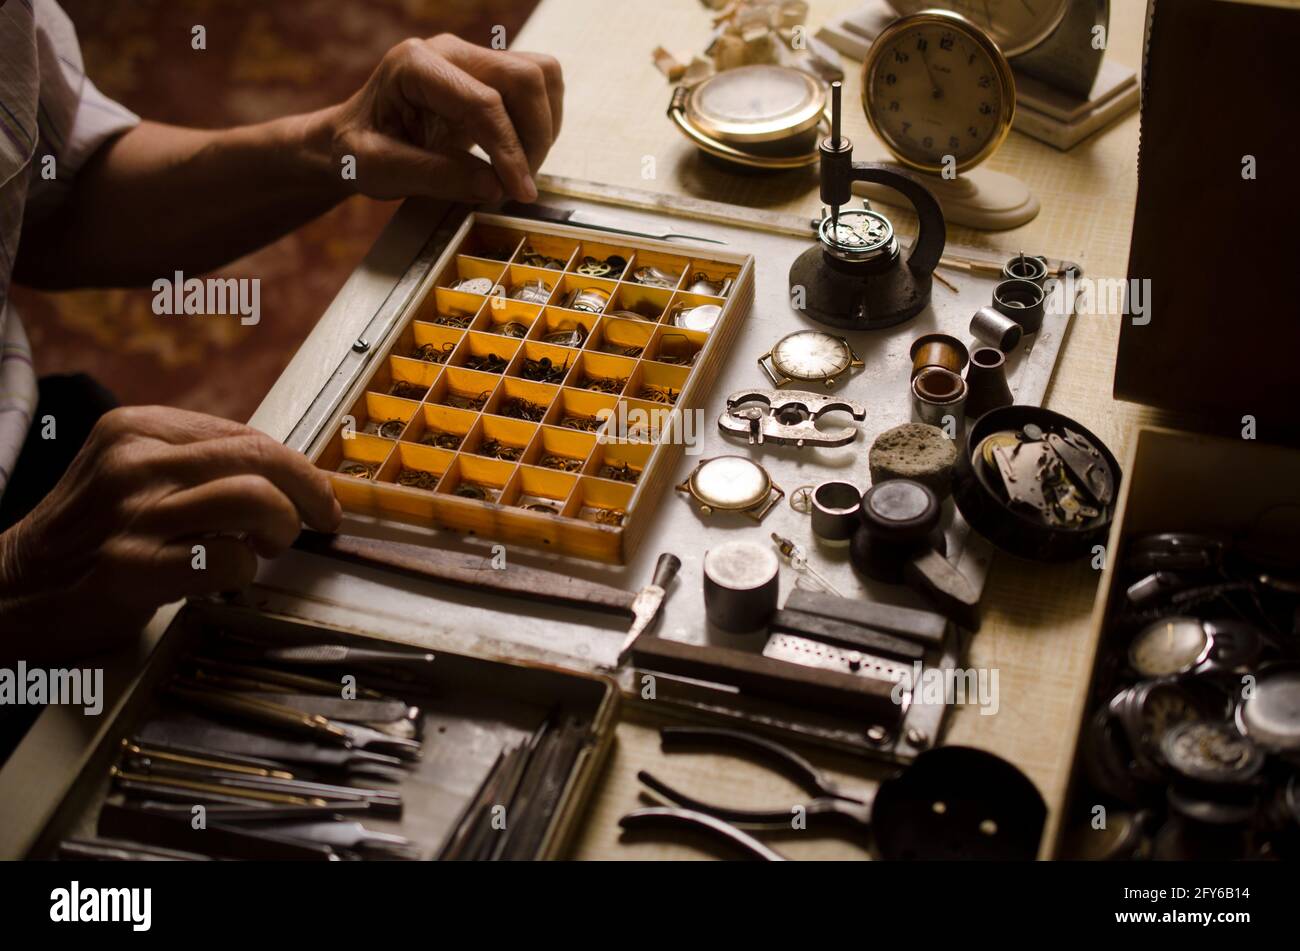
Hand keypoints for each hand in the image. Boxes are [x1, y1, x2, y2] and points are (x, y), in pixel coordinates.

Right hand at [0, 407, 340, 661]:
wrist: (7, 592)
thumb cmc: (84, 537)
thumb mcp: (127, 473)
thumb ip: (193, 463)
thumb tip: (281, 473)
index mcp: (136, 429)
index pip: (247, 434)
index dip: (296, 466)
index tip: (315, 489)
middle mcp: (135, 463)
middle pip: (261, 457)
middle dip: (309, 490)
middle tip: (320, 517)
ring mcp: (134, 515)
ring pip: (255, 499)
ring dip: (283, 527)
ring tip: (269, 545)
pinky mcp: (134, 568)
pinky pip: (229, 557)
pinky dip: (246, 569)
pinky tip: (231, 576)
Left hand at [317, 34, 562, 203]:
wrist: (352, 139)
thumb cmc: (358, 151)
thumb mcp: (381, 171)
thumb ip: (436, 177)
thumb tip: (495, 186)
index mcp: (414, 65)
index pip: (483, 102)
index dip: (509, 150)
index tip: (519, 191)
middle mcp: (449, 51)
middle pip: (523, 77)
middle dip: (534, 136)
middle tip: (521, 183)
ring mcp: (472, 57)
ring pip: (539, 75)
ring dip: (543, 126)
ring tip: (521, 167)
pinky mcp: (489, 74)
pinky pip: (537, 85)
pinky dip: (542, 121)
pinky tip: (521, 152)